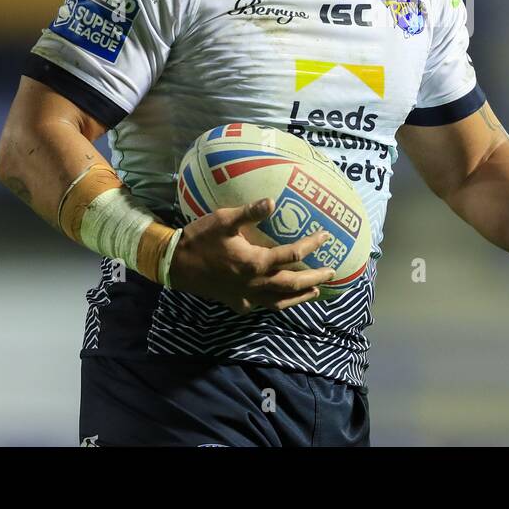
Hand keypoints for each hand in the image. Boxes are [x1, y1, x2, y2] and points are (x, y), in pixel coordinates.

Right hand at [167, 197, 335, 314]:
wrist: (175, 264)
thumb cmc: (200, 239)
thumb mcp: (224, 220)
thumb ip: (250, 212)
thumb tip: (273, 201)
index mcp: (255, 263)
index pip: (291, 255)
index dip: (311, 245)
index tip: (325, 236)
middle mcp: (255, 284)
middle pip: (293, 284)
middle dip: (315, 278)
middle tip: (332, 272)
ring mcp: (246, 297)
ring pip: (280, 302)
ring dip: (301, 297)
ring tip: (316, 291)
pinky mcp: (237, 303)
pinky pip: (262, 306)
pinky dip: (276, 303)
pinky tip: (281, 299)